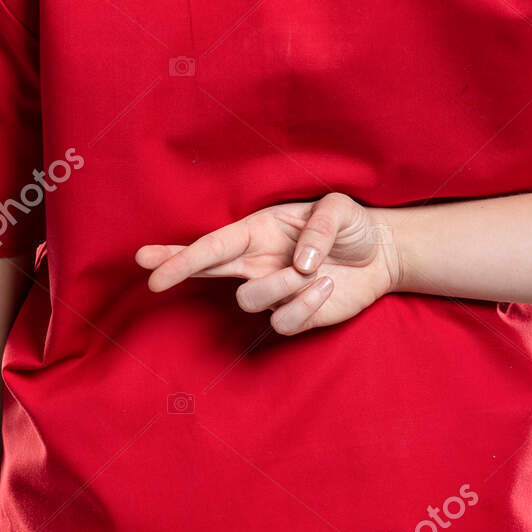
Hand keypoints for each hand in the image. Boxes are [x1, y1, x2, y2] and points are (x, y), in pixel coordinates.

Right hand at [136, 192, 401, 335]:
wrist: (382, 255)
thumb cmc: (353, 225)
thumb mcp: (340, 208)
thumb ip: (318, 229)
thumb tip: (298, 264)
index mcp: (260, 229)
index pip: (214, 243)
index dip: (182, 255)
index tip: (148, 261)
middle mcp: (258, 260)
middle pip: (207, 269)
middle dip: (178, 270)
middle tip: (153, 280)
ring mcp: (274, 289)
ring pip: (251, 300)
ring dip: (282, 286)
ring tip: (314, 271)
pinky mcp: (293, 314)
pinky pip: (284, 322)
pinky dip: (306, 306)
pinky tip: (327, 288)